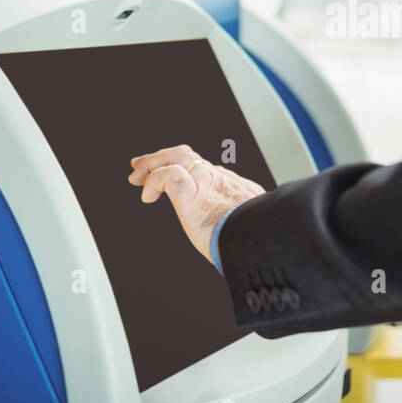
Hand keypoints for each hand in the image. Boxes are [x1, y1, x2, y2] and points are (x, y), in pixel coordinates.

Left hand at [127, 145, 265, 264]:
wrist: (264, 238)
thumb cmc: (259, 243)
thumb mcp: (253, 231)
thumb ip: (245, 230)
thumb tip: (245, 248)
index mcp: (237, 189)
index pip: (208, 170)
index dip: (187, 170)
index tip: (176, 178)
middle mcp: (221, 178)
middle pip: (188, 155)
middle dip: (164, 157)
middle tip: (143, 165)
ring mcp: (206, 179)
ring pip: (175, 156)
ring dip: (152, 163)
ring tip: (137, 175)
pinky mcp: (190, 188)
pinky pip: (166, 175)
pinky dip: (154, 181)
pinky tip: (148, 196)